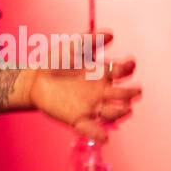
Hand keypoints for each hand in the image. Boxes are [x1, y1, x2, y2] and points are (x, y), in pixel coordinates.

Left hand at [27, 31, 141, 143]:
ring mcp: (91, 106)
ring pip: (113, 113)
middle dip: (131, 93)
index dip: (129, 67)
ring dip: (121, 112)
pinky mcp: (77, 118)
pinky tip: (105, 137)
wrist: (35, 79)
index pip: (122, 71)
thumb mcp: (73, 47)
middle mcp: (100, 91)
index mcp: (101, 74)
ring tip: (125, 108)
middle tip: (136, 91)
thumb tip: (111, 33)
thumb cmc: (56, 62)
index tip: (129, 62)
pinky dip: (99, 134)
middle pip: (124, 95)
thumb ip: (91, 40)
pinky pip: (91, 129)